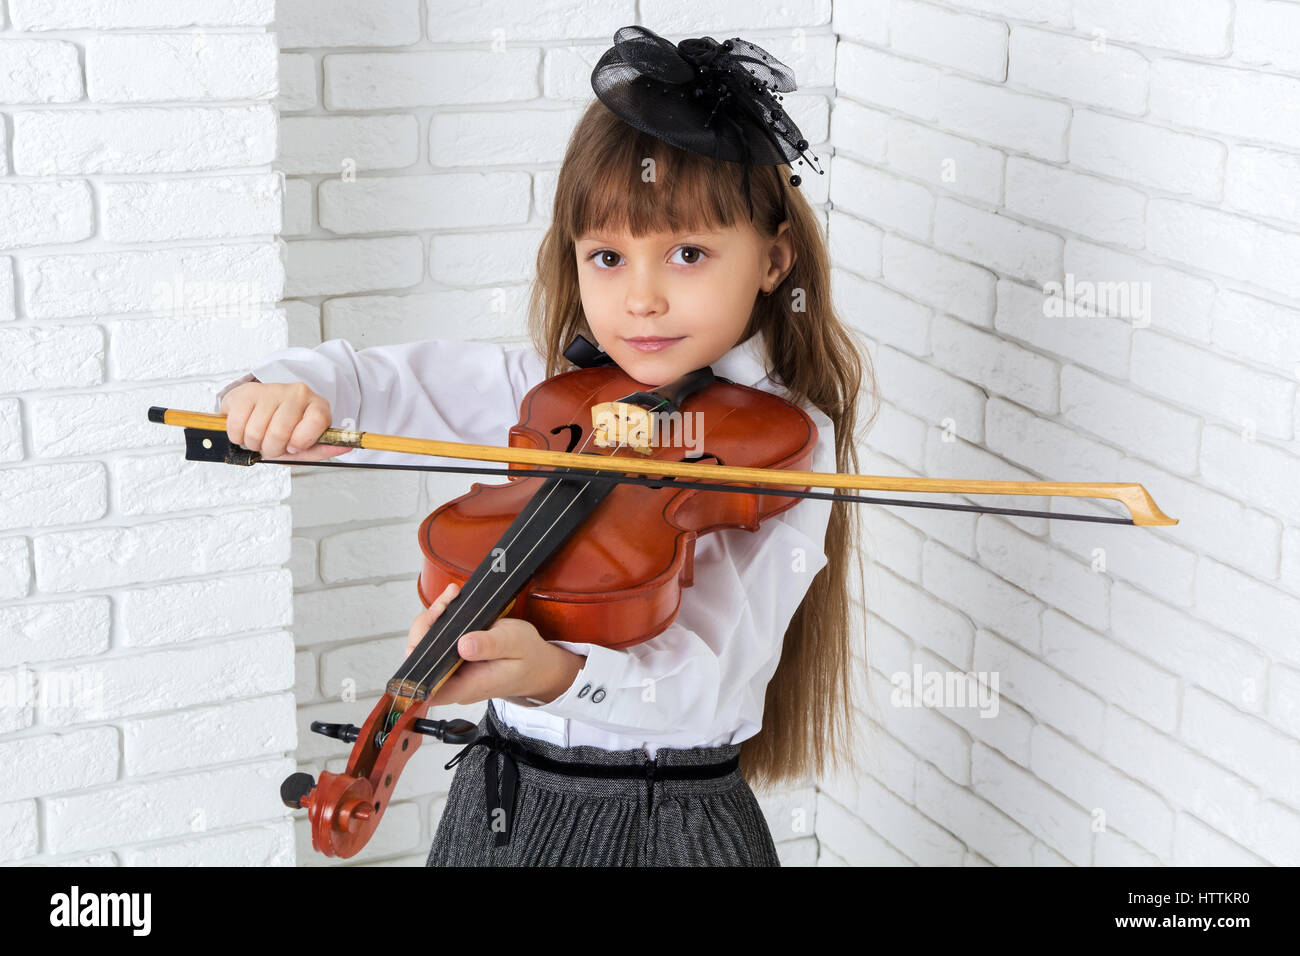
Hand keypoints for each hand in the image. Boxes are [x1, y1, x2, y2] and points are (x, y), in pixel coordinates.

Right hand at [219, 380, 352, 461]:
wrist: (264, 408)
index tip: (293, 446)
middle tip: (272, 446)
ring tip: (259, 438)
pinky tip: (245, 431)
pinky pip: (236, 425)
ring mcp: (271, 390)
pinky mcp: (247, 392)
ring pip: (256, 431)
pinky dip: (237, 437)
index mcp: (317, 405)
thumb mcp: (308, 444)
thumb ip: (323, 449)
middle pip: (280, 432)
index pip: (317, 421)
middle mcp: (297, 393)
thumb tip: (345, 448)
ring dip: (253, 444)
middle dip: (272, 449)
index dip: (301, 441)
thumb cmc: (288, 430)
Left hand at [404, 582, 585, 705]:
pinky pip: (437, 644)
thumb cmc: (528, 656)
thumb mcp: (516, 643)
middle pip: (420, 662)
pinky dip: (439, 623)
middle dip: (426, 627)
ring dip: (432, 621)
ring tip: (451, 598)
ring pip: (426, 649)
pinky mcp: (453, 661)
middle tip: (446, 602)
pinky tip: (450, 605)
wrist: (538, 666)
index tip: (429, 628)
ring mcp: (453, 673)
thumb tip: (463, 645)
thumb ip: (491, 645)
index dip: (419, 658)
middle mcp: (455, 684)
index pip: (428, 684)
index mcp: (468, 686)